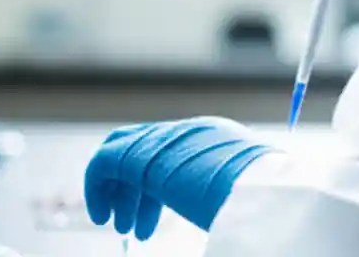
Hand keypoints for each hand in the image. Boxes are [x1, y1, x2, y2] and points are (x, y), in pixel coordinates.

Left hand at [83, 117, 274, 239]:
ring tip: (120, 227)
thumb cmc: (261, 201)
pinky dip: (97, 189)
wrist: (255, 189)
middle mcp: (187, 131)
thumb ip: (229, 198)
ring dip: (118, 194)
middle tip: (130, 224)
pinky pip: (103, 163)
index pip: (173, 156)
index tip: (153, 221)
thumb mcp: (244, 196)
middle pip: (146, 151)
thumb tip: (238, 226)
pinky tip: (102, 216)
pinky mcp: (136, 152)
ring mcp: (162, 138)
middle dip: (133, 190)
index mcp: (214, 138)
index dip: (157, 190)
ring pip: (122, 155)